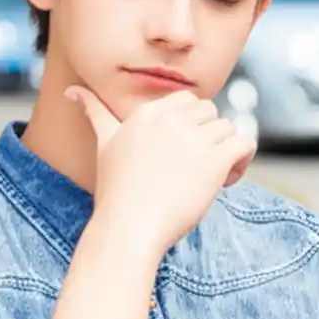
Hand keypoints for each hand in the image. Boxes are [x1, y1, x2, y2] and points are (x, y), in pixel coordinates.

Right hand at [67, 86, 256, 253]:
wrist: (128, 228)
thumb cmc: (116, 192)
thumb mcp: (104, 144)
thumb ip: (95, 113)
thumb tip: (73, 91)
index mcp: (148, 113)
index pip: (188, 100)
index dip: (192, 125)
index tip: (183, 152)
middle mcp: (172, 120)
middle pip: (211, 111)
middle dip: (210, 136)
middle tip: (197, 167)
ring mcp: (194, 138)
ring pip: (229, 128)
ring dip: (226, 152)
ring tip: (210, 179)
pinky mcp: (215, 159)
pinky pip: (245, 143)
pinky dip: (243, 160)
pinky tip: (226, 181)